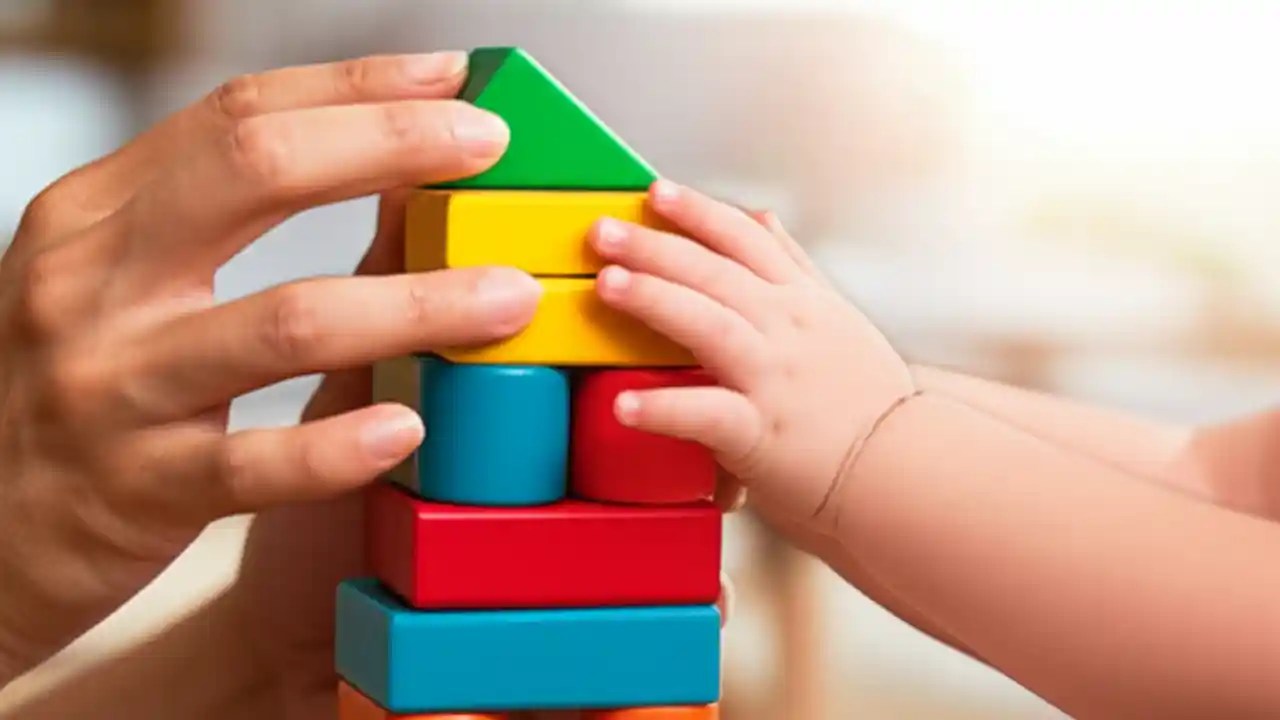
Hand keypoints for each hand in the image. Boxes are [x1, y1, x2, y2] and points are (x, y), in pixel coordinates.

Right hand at [0, 52, 542, 683]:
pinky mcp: (137, 487)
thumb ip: (236, 220)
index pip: (238, 114)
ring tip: (504, 296)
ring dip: (414, 303)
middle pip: (256, 172)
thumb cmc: (73, 388)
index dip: (355, 88)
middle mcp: (94, 282)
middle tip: (486, 146)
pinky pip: (252, 463)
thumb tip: (398, 172)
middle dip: (388, 145)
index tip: (449, 78)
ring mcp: (113, 386)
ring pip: (284, 321)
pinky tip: (406, 429)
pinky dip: (336, 446)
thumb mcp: (124, 278)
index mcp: (99, 215)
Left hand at [590, 180, 914, 529]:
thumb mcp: (838, 317)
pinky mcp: (761, 434)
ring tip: (608, 284)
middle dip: (655, 246)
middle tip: (603, 230)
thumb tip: (761, 217)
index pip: (744, 240)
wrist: (906, 470)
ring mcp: (774, 379)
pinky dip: (664, 408)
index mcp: (801, 302)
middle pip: (714, 273)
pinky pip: (706, 414)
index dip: (698, 212)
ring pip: (709, 325)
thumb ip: (794, 268)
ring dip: (656, 299)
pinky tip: (624, 405)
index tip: (656, 192)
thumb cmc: (867, 403)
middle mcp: (786, 330)